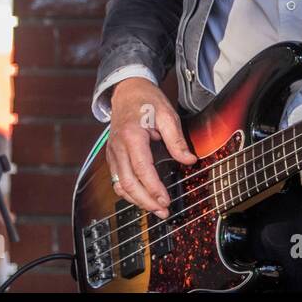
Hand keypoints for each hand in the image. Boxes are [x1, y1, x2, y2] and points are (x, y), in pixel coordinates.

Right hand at [106, 77, 197, 218]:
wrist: (127, 90)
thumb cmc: (147, 100)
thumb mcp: (167, 114)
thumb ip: (177, 140)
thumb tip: (189, 160)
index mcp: (131, 136)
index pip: (141, 169)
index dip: (153, 188)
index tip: (166, 200)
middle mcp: (118, 147)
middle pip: (127, 183)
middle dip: (145, 201)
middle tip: (163, 211)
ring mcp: (112, 153)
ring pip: (120, 185)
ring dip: (137, 200)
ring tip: (156, 209)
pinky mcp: (112, 156)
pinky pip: (117, 179)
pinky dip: (129, 192)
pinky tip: (143, 198)